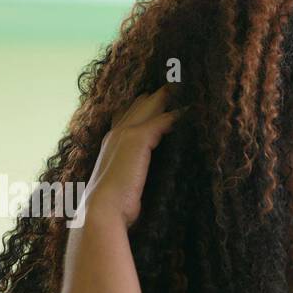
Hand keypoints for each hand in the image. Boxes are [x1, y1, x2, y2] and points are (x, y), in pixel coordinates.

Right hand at [77, 85, 182, 229]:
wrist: (103, 208)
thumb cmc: (112, 205)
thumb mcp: (123, 185)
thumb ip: (131, 175)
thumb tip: (138, 183)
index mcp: (110, 144)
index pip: (125, 118)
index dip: (139, 108)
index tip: (151, 99)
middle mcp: (116, 134)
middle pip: (136, 106)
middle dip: (153, 96)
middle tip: (171, 84)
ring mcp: (126, 134)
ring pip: (148, 107)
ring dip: (165, 97)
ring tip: (181, 87)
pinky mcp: (138, 139)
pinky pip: (162, 120)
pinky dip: (176, 114)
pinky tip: (189, 109)